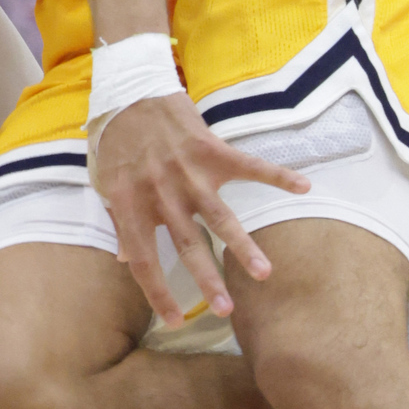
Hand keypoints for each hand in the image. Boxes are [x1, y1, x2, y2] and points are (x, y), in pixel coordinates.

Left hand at [94, 92, 310, 327]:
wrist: (130, 88)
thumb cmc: (115, 139)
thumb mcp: (104, 182)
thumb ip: (119, 220)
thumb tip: (127, 261)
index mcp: (129, 204)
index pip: (143, 261)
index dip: (159, 293)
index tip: (178, 320)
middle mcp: (161, 192)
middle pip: (187, 245)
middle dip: (208, 280)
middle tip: (226, 311)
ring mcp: (189, 172)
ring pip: (220, 217)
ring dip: (243, 247)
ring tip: (264, 274)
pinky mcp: (212, 149)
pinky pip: (249, 166)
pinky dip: (278, 176)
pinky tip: (304, 187)